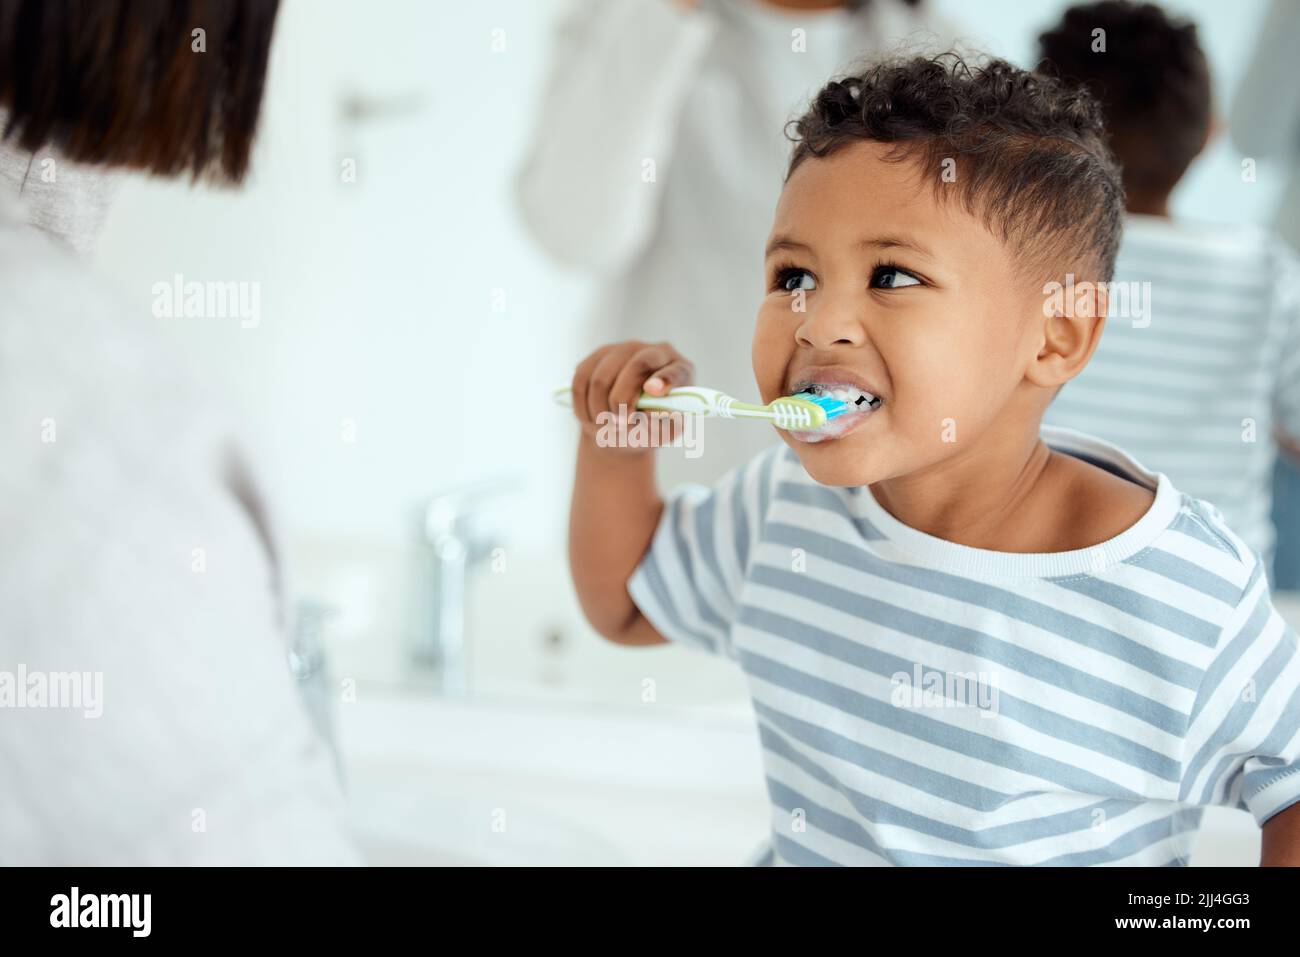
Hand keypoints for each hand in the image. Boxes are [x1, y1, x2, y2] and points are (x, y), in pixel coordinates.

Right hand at [569, 340, 694, 451]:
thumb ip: (662, 426)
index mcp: (680, 371)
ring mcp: (624, 350)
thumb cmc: (652, 428)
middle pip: (635, 367)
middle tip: (619, 424)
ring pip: (601, 379)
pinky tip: (591, 419)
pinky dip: (582, 407)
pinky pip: (581, 381)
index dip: (664, 380)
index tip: (653, 391)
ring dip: (599, 410)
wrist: (628, 425)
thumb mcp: (664, 432)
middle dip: (621, 400)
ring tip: (605, 427)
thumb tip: (647, 416)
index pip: (675, 371)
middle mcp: (654, 352)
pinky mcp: (597, 357)